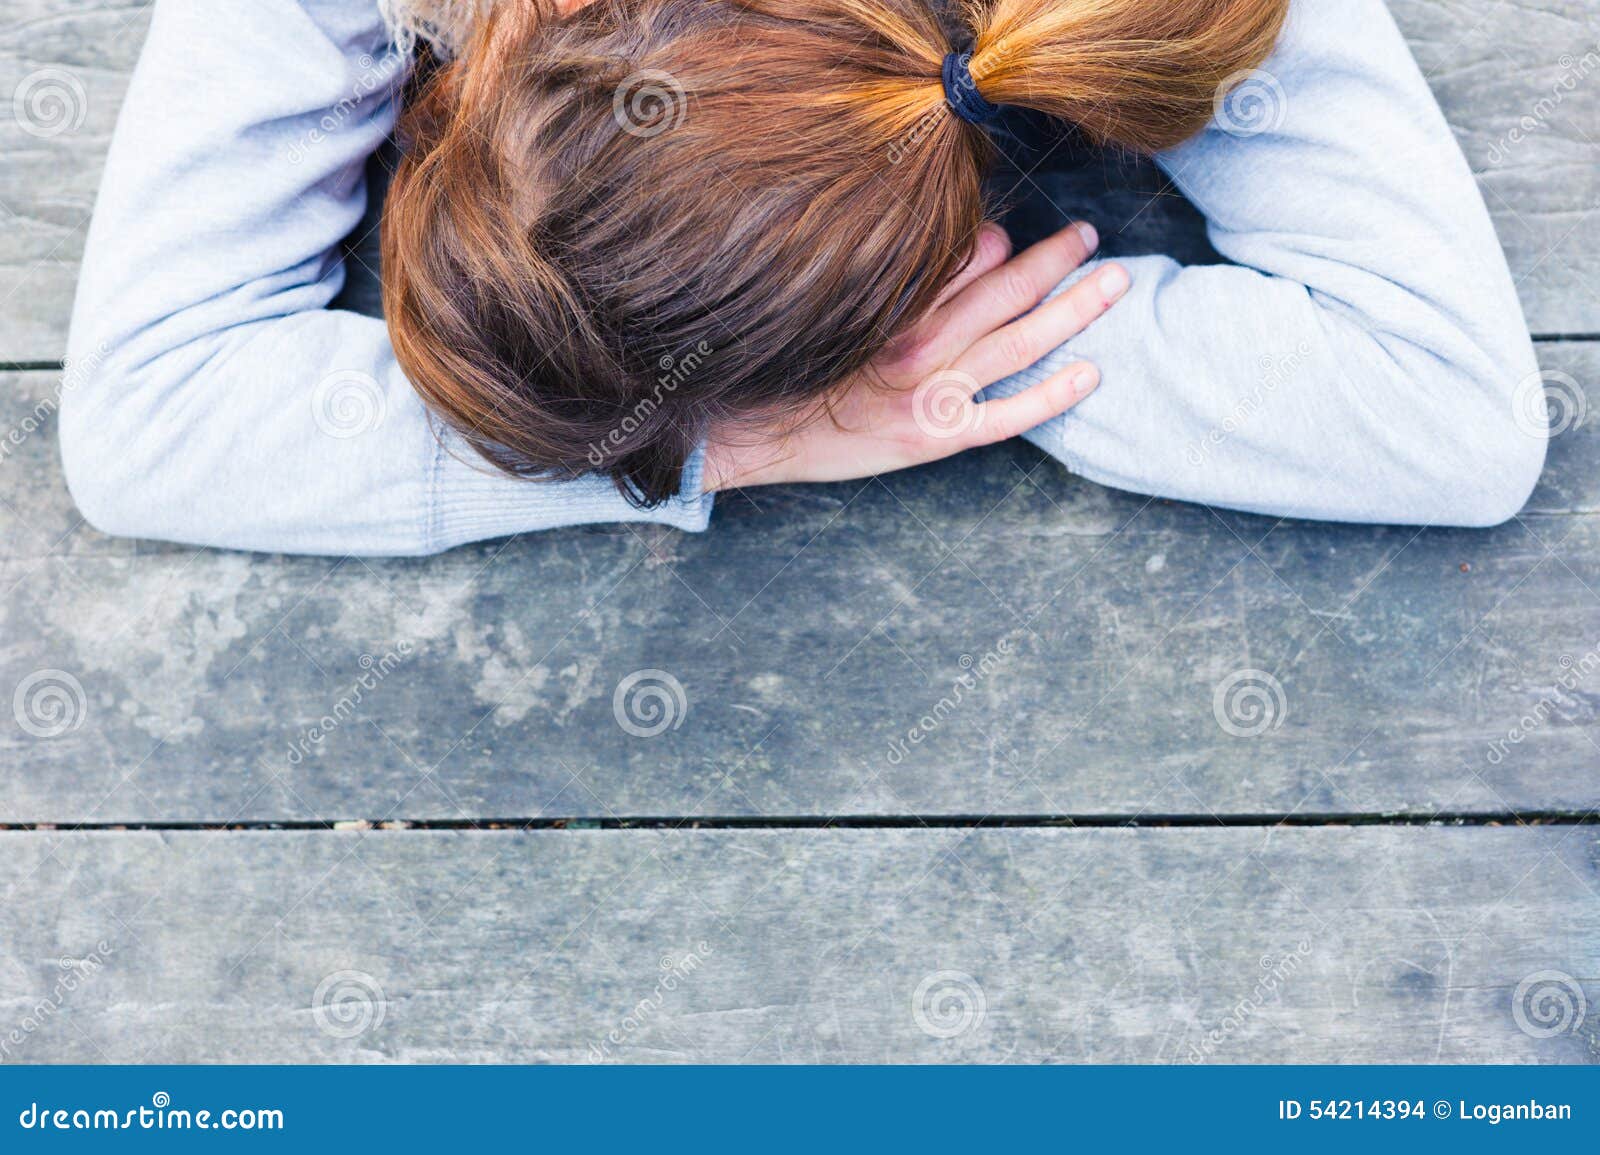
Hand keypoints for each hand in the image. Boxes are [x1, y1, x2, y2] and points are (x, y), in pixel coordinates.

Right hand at [701, 221, 1127, 491]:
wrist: (753, 433)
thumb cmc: (788, 368)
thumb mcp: (832, 308)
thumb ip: (893, 278)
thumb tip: (956, 244)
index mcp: (893, 304)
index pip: (971, 256)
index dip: (1004, 243)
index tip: (1018, 238)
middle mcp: (918, 343)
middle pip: (1010, 292)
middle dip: (1058, 261)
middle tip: (1090, 239)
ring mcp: (931, 393)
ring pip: (1021, 343)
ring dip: (1075, 310)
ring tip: (1114, 284)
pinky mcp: (936, 438)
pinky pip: (1008, 416)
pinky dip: (1053, 395)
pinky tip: (1090, 373)